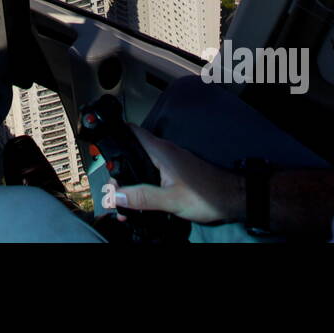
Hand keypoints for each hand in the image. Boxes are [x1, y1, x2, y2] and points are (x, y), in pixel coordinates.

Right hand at [109, 125, 243, 223]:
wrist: (232, 198)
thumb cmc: (206, 195)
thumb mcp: (171, 200)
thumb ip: (142, 197)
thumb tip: (115, 195)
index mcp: (160, 151)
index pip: (132, 132)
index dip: (114, 134)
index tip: (101, 149)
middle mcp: (164, 151)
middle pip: (133, 151)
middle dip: (119, 169)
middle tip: (112, 190)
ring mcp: (171, 160)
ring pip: (142, 163)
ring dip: (131, 179)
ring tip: (123, 200)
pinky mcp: (176, 170)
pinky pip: (152, 171)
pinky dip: (143, 183)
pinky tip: (140, 199)